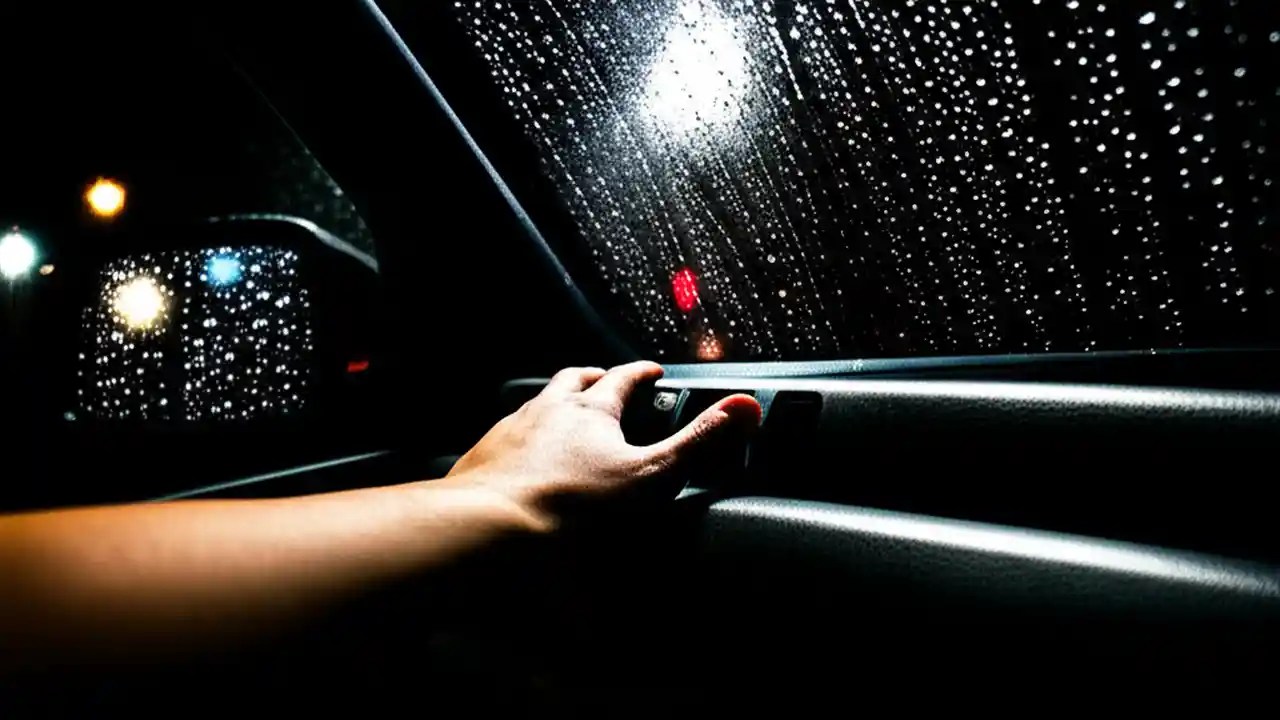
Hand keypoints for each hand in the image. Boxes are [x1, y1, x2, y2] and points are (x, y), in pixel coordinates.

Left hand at [445, 361, 760, 529]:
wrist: (490, 520)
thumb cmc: (571, 502)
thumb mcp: (650, 473)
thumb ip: (699, 440)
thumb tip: (747, 406)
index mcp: (592, 408)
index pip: (624, 377)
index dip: (642, 373)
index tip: (652, 372)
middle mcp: (549, 408)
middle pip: (573, 380)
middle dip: (592, 378)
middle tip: (603, 381)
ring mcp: (512, 429)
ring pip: (537, 403)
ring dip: (554, 404)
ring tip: (562, 413)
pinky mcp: (485, 454)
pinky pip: (507, 435)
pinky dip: (521, 438)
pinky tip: (522, 456)